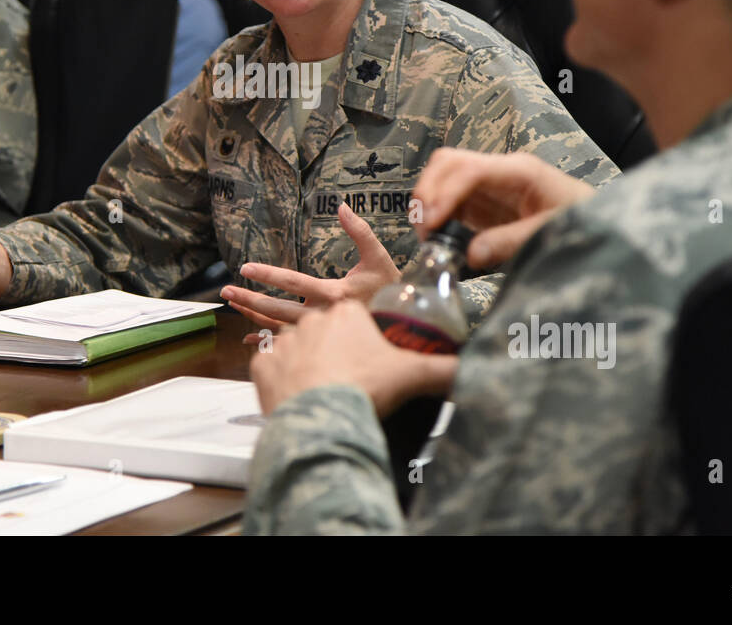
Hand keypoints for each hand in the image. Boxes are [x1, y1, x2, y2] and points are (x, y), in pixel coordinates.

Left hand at [221, 202, 398, 343]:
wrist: (407, 334)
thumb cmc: (393, 293)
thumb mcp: (380, 259)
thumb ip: (361, 232)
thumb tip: (342, 206)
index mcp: (336, 296)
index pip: (295, 282)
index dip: (269, 275)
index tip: (245, 267)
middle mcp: (324, 318)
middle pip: (278, 310)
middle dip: (249, 300)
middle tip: (226, 292)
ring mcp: (320, 338)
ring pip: (279, 328)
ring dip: (253, 317)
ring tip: (233, 307)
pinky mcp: (319, 349)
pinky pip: (289, 347)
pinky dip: (266, 342)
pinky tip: (249, 339)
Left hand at [250, 300, 456, 416]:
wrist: (322, 418)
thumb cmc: (365, 389)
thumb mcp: (413, 375)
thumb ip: (445, 369)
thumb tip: (469, 370)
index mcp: (346, 313)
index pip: (355, 318)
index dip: (363, 340)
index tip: (369, 361)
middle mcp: (311, 320)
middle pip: (325, 333)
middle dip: (334, 354)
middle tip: (346, 381)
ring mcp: (282, 342)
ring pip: (296, 349)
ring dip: (305, 366)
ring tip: (322, 390)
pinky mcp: (262, 366)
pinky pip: (269, 368)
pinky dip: (281, 381)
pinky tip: (295, 395)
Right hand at [413, 150, 594, 267]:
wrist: (601, 222)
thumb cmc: (582, 221)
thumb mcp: (551, 233)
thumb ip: (511, 242)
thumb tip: (470, 254)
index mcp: (520, 171)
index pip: (470, 169)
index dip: (444, 193)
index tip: (431, 223)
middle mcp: (500, 170)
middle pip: (449, 162)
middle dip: (428, 191)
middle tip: (423, 228)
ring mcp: (490, 183)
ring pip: (444, 176)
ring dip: (428, 200)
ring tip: (427, 234)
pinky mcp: (485, 201)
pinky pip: (451, 198)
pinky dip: (437, 212)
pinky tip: (437, 234)